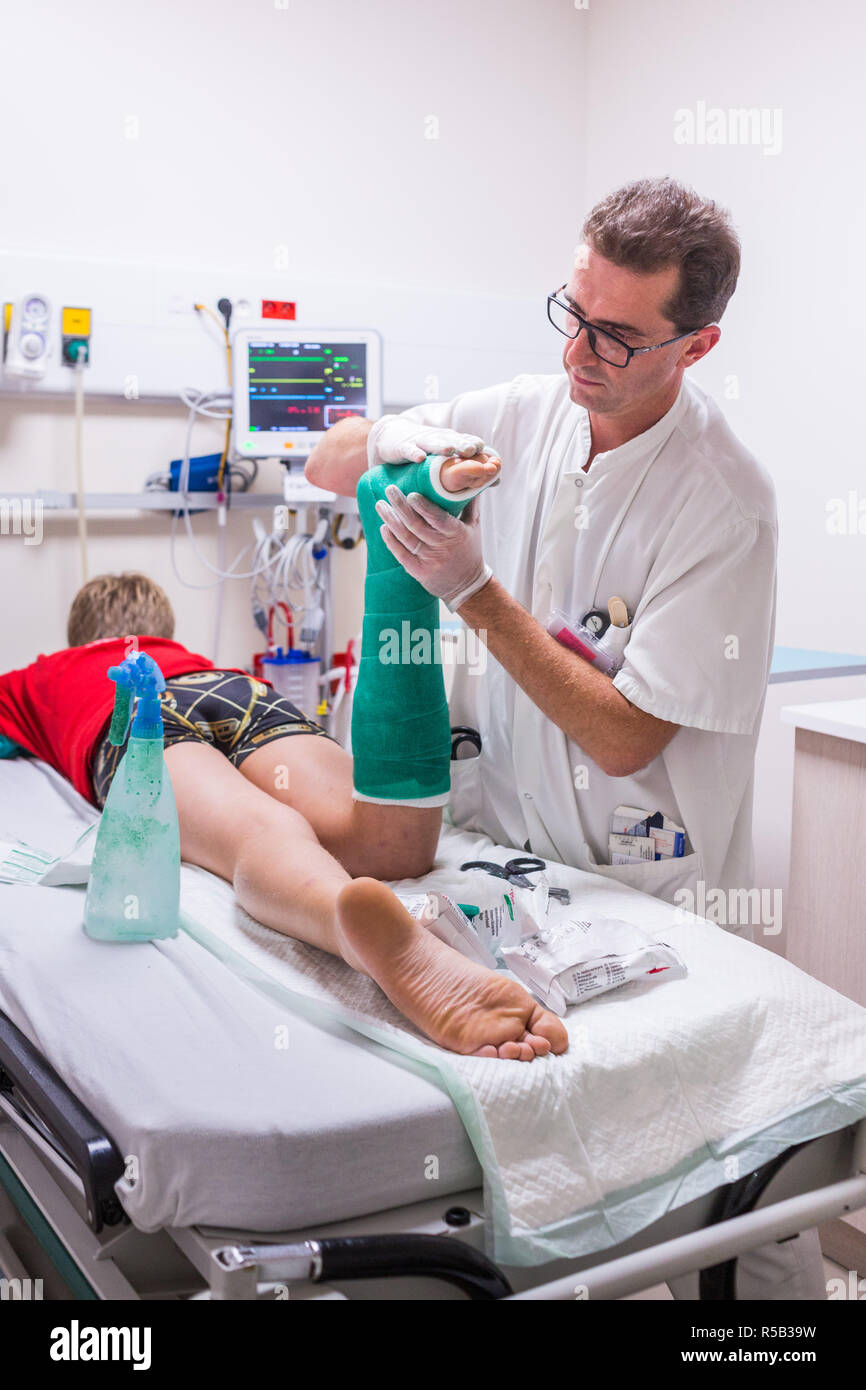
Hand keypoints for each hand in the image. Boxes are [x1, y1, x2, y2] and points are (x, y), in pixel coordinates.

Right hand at [367, 414, 485, 468]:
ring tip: (451, 450)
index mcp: (450, 441)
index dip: (476, 446)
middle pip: (452, 440)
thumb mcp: (446, 457)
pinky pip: (408, 450)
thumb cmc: (423, 450)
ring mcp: (419, 441)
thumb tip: (497, 479)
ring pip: (432, 443)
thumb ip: (470, 467)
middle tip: (473, 449)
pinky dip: (413, 453)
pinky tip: (419, 458)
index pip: (466, 442)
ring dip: (442, 446)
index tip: (488, 454)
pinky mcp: (401, 446)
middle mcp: (437, 439)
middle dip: (463, 444)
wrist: (390, 436)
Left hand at [375, 488, 491, 611]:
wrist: (467, 586)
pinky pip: (401, 555)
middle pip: (417, 525)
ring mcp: (429, 560)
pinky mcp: (419, 572)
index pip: (438, 518)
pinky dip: (391, 541)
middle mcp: (442, 547)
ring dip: (391, 520)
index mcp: (456, 534)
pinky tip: (383, 527)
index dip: (424, 507)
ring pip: (406, 538)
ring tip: (381, 505)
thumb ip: (470, 503)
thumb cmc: (470, 551)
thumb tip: (469, 478)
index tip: (411, 494)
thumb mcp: (474, 527)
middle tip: (390, 490)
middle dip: (401, 506)